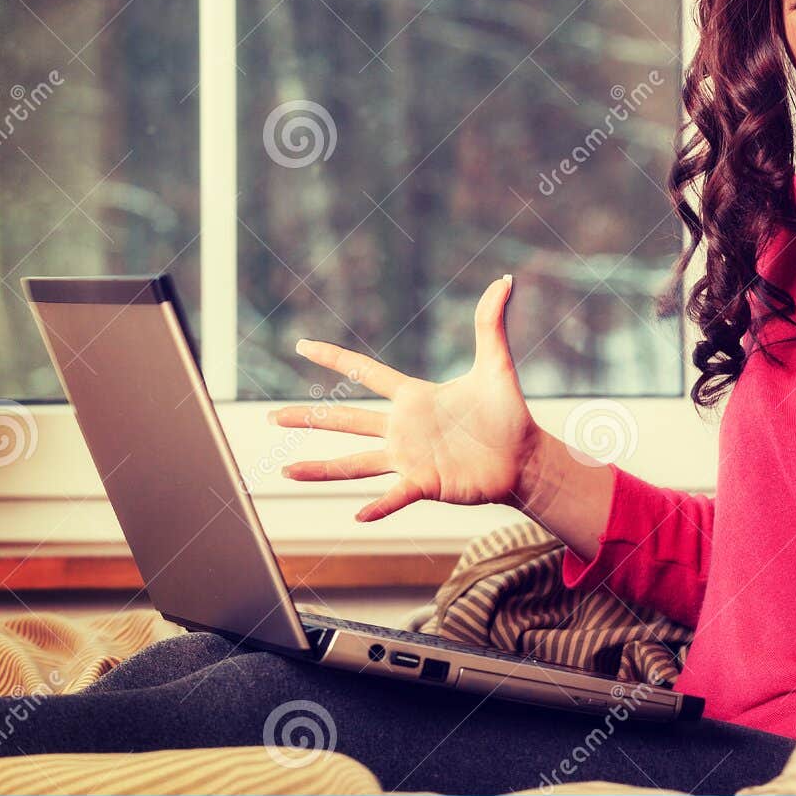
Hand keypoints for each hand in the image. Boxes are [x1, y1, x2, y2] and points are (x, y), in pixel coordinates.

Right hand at [271, 275, 542, 521]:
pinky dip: (379, 506)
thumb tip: (505, 279)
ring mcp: (410, 457)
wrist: (525, 457)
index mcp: (413, 397)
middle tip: (270, 418)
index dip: (333, 358)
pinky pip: (396, 495)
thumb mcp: (496, 364)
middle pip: (346, 420)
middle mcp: (403, 428)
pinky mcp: (425, 482)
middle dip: (308, 418)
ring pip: (355, 462)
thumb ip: (492, 323)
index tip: (301, 346)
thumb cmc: (507, 414)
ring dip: (321, 468)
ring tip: (286, 472)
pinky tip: (357, 516)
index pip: (365, 371)